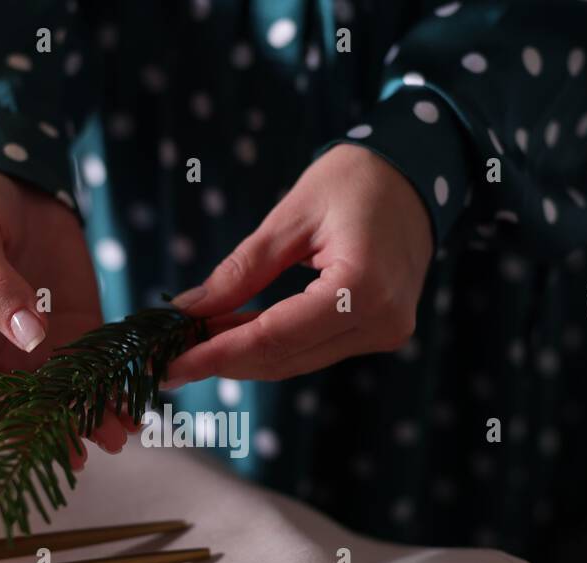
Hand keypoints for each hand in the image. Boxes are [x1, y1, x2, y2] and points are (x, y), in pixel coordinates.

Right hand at [0, 167, 134, 457]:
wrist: (11, 179)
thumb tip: (26, 334)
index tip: (29, 430)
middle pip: (17, 405)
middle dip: (48, 428)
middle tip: (80, 451)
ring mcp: (33, 350)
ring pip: (58, 397)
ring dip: (86, 418)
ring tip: (117, 436)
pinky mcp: (72, 334)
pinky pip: (91, 369)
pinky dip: (112, 389)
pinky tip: (133, 408)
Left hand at [163, 144, 432, 384]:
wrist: (418, 175)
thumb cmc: (357, 179)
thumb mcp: (291, 215)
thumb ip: (242, 269)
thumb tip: (189, 311)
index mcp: (361, 287)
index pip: (274, 337)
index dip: (217, 354)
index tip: (169, 365)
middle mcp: (381, 321)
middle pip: (284, 358)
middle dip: (223, 360)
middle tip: (168, 359)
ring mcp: (385, 332)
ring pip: (297, 361)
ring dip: (244, 356)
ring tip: (194, 344)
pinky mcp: (380, 332)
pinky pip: (314, 348)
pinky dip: (271, 344)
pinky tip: (233, 334)